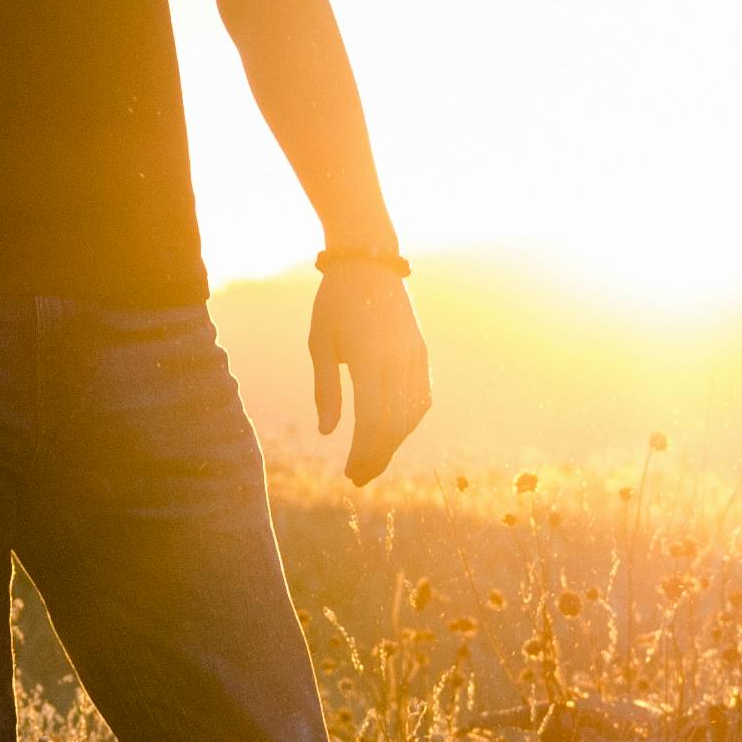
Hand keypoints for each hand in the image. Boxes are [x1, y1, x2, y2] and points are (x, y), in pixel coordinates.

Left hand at [309, 254, 432, 485]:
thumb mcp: (319, 343)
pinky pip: (421, 398)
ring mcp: (414, 355)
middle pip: (395, 424)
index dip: (363, 452)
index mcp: (369, 356)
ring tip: (372, 460)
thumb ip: (325, 390)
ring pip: (412, 415)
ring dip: (393, 443)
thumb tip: (327, 434)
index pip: (372, 419)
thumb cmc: (335, 303)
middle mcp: (398, 358)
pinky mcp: (421, 353)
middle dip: (378, 456)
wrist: (370, 263)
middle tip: (359, 478)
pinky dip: (408, 422)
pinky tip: (390, 433)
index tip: (349, 473)